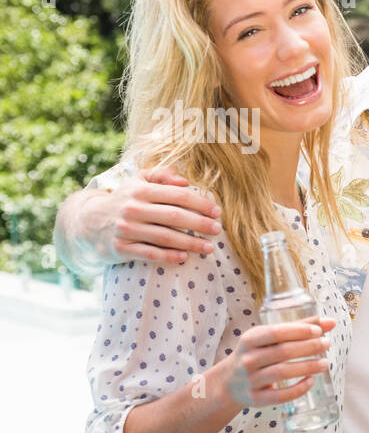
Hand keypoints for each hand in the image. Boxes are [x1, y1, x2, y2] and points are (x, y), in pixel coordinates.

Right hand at [89, 166, 223, 264]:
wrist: (88, 222)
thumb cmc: (124, 200)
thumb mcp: (138, 181)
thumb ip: (161, 175)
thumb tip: (185, 181)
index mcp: (140, 190)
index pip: (177, 195)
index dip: (200, 203)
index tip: (217, 212)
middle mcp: (132, 208)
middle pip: (173, 216)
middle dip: (199, 224)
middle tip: (217, 230)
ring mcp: (125, 229)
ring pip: (164, 237)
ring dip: (190, 243)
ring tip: (209, 248)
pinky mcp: (120, 248)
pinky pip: (149, 253)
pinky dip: (168, 256)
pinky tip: (184, 257)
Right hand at [224, 319, 334, 407]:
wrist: (228, 383)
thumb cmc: (257, 354)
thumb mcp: (270, 338)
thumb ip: (299, 328)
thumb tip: (331, 322)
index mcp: (250, 339)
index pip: (275, 332)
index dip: (298, 331)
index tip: (318, 331)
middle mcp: (248, 359)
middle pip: (282, 352)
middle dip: (308, 347)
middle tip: (327, 344)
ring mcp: (250, 380)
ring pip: (282, 373)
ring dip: (307, 367)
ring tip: (325, 363)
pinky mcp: (256, 399)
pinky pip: (280, 396)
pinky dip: (298, 389)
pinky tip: (312, 381)